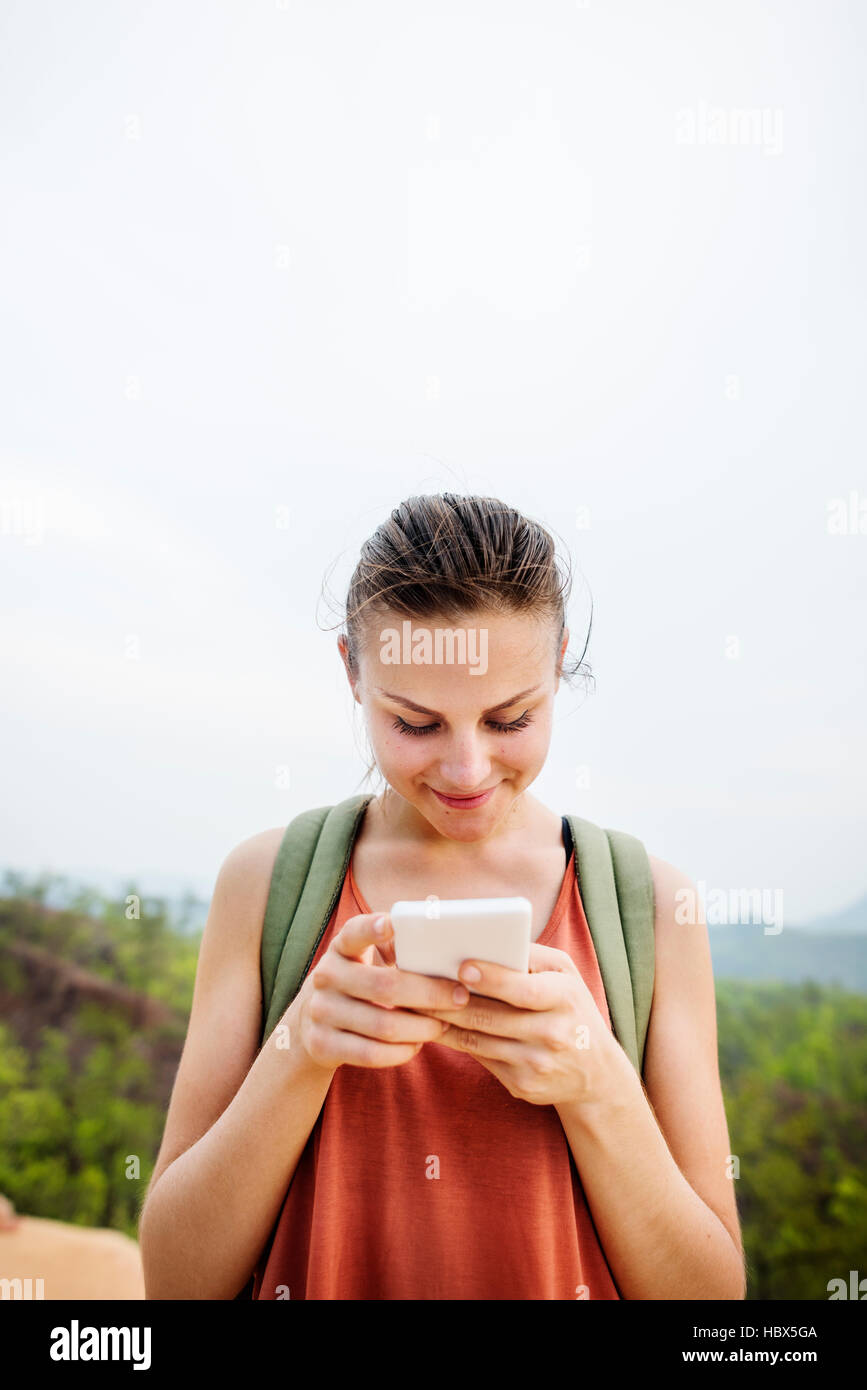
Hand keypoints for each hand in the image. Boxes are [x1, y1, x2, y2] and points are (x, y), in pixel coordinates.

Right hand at [290, 912, 470, 1072]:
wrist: (311, 1025)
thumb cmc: (357, 984)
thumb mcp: (364, 959)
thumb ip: (394, 944)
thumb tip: (437, 918)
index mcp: (341, 948)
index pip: (354, 932)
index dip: (372, 929)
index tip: (392, 923)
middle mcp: (326, 976)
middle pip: (385, 986)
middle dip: (430, 994)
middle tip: (460, 997)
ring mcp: (321, 1012)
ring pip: (383, 1025)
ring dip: (422, 1027)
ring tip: (443, 1024)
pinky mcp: (323, 1045)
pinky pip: (372, 1054)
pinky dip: (402, 1052)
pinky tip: (417, 1044)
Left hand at [411, 942, 616, 1106]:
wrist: (596, 1073)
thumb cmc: (572, 1008)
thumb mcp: (565, 975)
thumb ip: (530, 956)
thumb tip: (485, 941)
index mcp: (564, 998)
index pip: (523, 990)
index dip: (492, 979)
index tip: (462, 966)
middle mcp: (552, 1034)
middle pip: (490, 1017)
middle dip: (449, 1000)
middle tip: (417, 983)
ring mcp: (536, 1064)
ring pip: (478, 1039)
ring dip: (442, 1021)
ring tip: (415, 1003)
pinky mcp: (522, 1086)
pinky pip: (480, 1058)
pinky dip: (455, 1041)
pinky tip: (435, 1026)